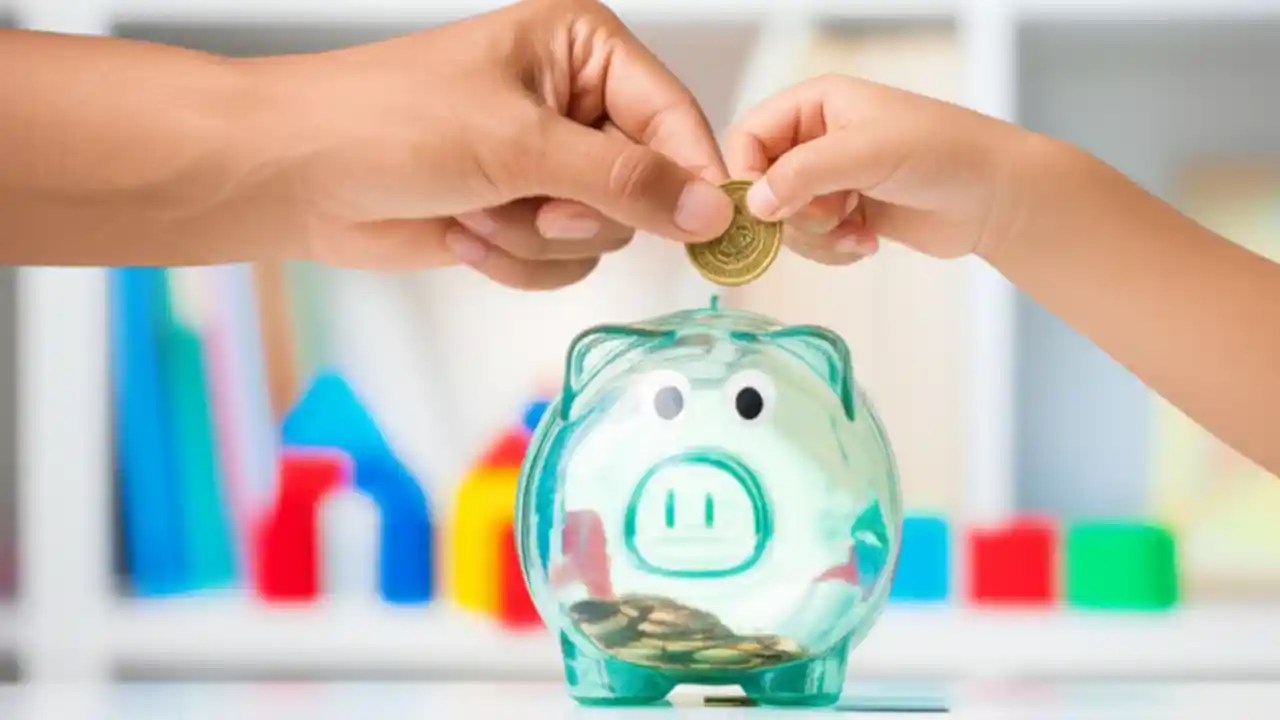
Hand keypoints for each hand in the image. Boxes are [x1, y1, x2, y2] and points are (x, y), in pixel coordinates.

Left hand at [242, 0, 733, 288]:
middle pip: (643, 185)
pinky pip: (561, 261)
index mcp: (582, 48)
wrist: (296, 175)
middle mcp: (572, 102)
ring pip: (601, 233)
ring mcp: (544, 162)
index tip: (710, 229)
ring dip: (538, 238)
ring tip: (477, 208)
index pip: (673, 116)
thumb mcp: (520, 144)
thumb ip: (625, 180)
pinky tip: (463, 230)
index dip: (692, 176)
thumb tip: (712, 208)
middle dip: (582, 209)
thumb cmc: (389, 122)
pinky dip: (514, 258)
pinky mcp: (519, 212)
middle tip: (535, 203)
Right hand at [724, 74, 1036, 265]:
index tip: (763, 211)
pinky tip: (867, 244)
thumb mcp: (866, 153)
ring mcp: (832, 179)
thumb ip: (803, 173)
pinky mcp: (847, 214)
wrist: (997, 197)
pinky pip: (813, 241)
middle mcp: (818, 139)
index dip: (747, 174)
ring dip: (815, 238)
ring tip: (855, 233)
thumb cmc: (942, 154)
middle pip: (763, 185)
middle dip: (791, 214)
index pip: (750, 136)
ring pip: (786, 220)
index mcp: (817, 104)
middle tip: (829, 219)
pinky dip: (833, 249)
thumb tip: (754, 204)